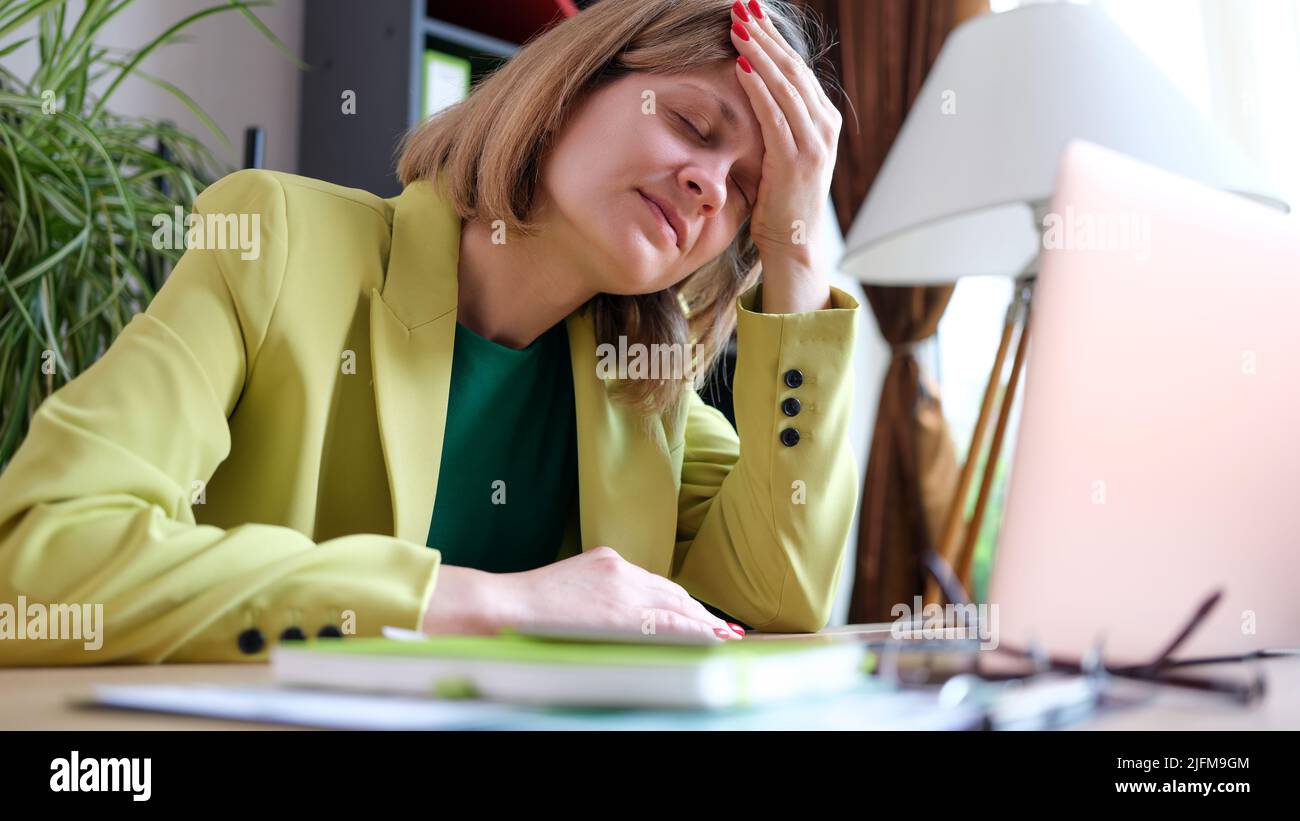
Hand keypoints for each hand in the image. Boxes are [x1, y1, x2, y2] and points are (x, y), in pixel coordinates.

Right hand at [421, 547, 743, 639]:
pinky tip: (709, 639)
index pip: (655, 585)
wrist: (505, 608)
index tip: (700, 615)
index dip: (682, 603)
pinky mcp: (620, 610)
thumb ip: (599, 596)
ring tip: (725, 638)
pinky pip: (667, 621)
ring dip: (702, 623)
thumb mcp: (571, 589)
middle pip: (672, 593)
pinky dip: (693, 630)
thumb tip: (620, 618)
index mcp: (607, 561)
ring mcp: (622, 588)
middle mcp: (620, 570)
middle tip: (724, 629)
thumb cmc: (529, 608)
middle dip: (699, 613)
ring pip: (675, 606)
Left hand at [730, 0, 839, 312]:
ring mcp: (814, 143)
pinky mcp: (797, 161)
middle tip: (741, 7)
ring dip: (759, 53)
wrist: (793, 243)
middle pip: (793, 68)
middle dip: (765, 35)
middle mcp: (825, 126)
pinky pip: (775, 116)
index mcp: (823, 119)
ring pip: (786, 85)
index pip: (796, 68)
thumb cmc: (779, 200)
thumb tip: (752, 86)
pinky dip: (758, 89)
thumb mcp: (781, 152)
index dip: (773, 38)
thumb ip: (776, 121)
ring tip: (736, 26)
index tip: (750, 13)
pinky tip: (741, 67)